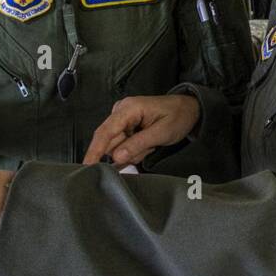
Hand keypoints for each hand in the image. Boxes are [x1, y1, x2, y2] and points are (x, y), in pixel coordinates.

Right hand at [82, 93, 200, 166]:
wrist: (188, 109)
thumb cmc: (178, 116)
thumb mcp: (162, 132)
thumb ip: (138, 144)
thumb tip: (116, 157)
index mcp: (128, 108)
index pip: (105, 132)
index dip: (94, 151)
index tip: (87, 167)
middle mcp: (120, 112)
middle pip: (110, 142)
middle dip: (129, 152)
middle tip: (149, 147)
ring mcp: (121, 120)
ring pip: (117, 147)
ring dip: (135, 152)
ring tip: (152, 143)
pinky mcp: (124, 127)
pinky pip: (123, 146)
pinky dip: (135, 150)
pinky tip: (148, 143)